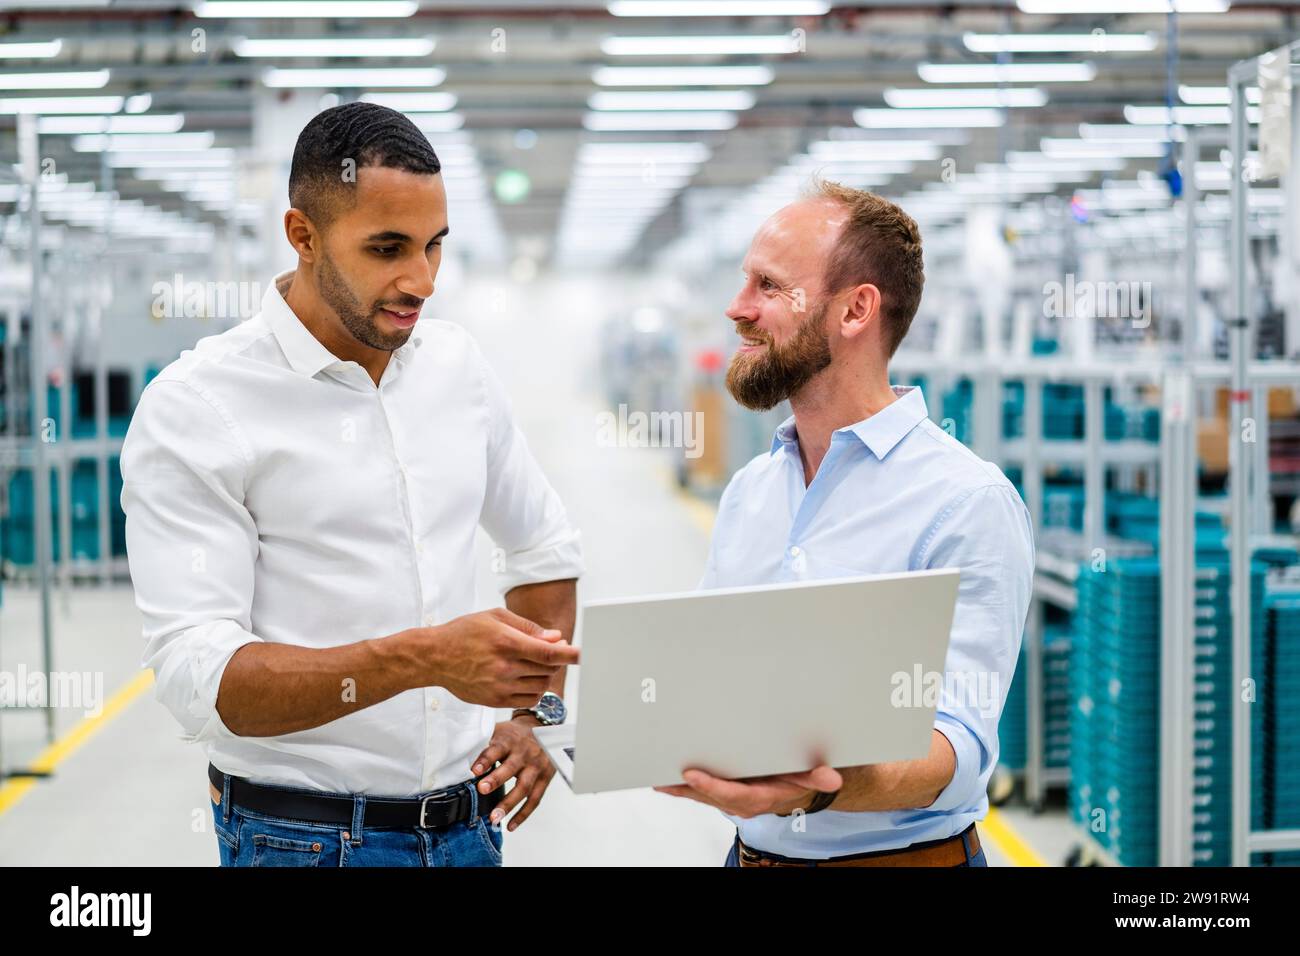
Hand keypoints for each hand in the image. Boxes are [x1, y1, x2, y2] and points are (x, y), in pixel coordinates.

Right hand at [412, 608, 577, 707]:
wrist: (435, 657)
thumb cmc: (464, 632)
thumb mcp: (495, 617)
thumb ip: (528, 628)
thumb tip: (555, 638)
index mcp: (505, 642)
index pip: (547, 652)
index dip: (570, 654)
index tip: (585, 654)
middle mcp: (503, 667)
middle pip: (548, 669)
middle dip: (556, 659)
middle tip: (551, 649)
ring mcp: (499, 687)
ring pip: (541, 686)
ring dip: (546, 674)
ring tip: (533, 662)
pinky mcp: (495, 701)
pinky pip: (528, 700)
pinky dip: (535, 689)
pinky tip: (526, 677)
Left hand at [470, 715, 555, 830]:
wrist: (539, 728)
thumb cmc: (513, 735)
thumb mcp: (498, 732)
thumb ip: (483, 745)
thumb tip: (459, 759)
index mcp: (509, 740)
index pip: (496, 749)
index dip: (486, 759)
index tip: (474, 770)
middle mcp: (524, 753)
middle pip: (511, 767)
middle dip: (496, 780)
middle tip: (482, 790)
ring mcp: (536, 767)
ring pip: (524, 787)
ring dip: (509, 804)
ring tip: (494, 818)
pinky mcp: (544, 779)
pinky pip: (535, 799)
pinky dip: (523, 814)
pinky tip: (510, 825)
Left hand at [654, 765, 842, 818]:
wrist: (796, 788)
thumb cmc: (798, 778)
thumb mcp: (810, 776)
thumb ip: (817, 777)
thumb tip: (831, 778)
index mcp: (760, 797)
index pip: (732, 793)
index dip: (711, 785)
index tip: (692, 774)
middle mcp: (742, 802)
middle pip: (711, 796)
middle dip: (688, 788)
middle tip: (667, 777)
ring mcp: (732, 800)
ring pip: (703, 797)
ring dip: (681, 790)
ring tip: (659, 781)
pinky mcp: (724, 794)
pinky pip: (701, 793)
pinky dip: (683, 788)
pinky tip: (666, 782)